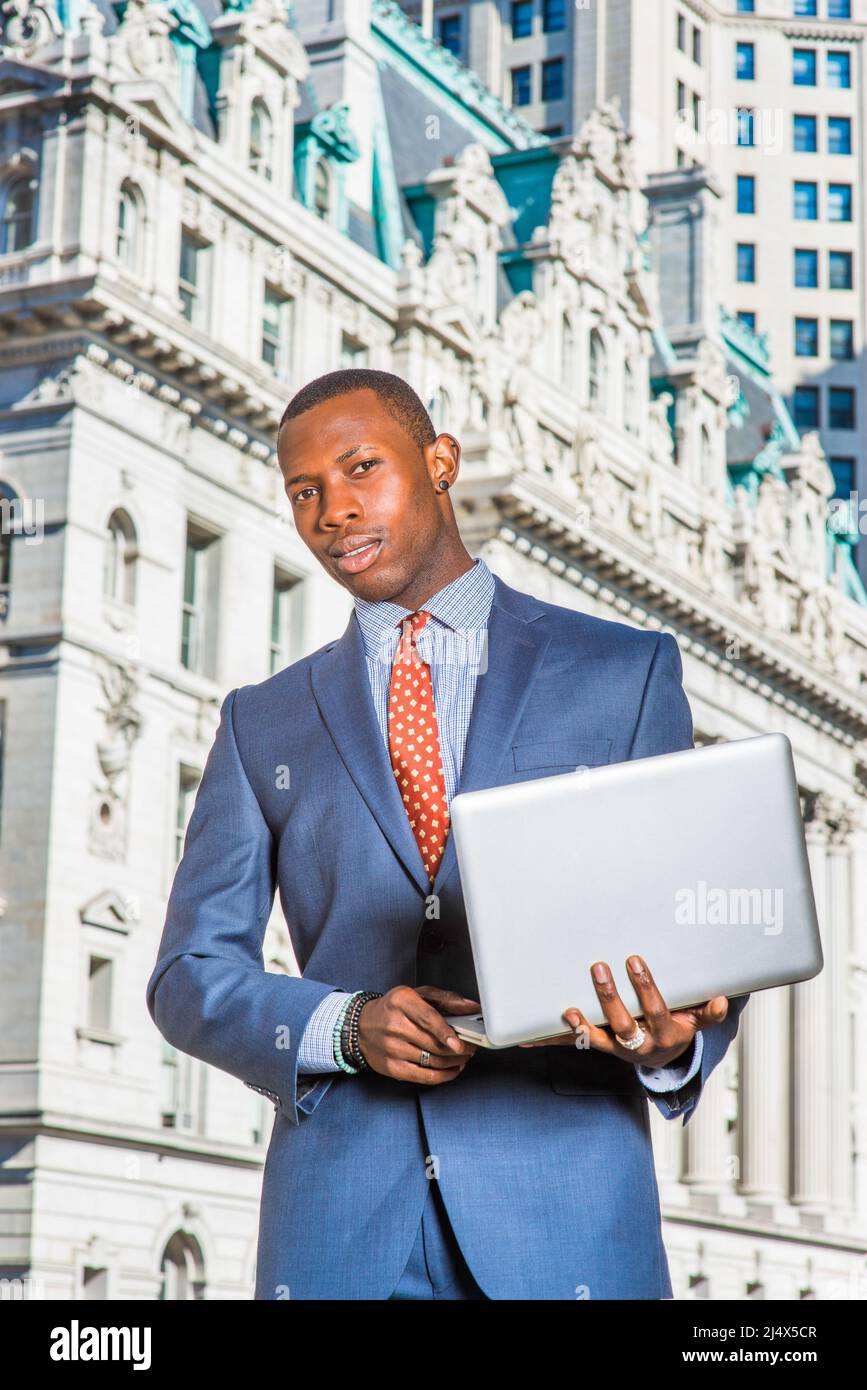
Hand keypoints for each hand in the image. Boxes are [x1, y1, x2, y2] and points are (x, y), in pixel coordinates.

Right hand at [357, 985, 479, 1083]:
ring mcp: (392, 1048)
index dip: (446, 1032)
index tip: (459, 1043)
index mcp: (402, 1002)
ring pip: (432, 1061)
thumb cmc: (393, 1009)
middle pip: (433, 1043)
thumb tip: (471, 1007)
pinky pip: (424, 1077)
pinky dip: (443, 1076)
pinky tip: (452, 1069)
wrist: (361, 1026)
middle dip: (459, 1049)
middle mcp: (395, 1025)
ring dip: (454, 1062)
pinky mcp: (392, 1068)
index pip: (427, 1018)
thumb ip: (446, 999)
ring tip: (463, 1056)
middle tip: (471, 1046)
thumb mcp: (417, 995)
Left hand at [519, 955, 729, 1069]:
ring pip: (597, 1039)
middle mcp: (639, 1046)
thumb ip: (707, 1013)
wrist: (663, 1058)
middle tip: (598, 967)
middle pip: (622, 1025)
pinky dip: (554, 1039)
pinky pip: (576, 1044)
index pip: (655, 1009)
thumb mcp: (695, 1022)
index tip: (634, 960)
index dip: (645, 988)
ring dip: (582, 1025)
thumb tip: (722, 1000)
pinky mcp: (599, 1047)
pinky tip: (533, 1034)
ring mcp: (616, 1048)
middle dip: (610, 998)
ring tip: (568, 1010)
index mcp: (664, 1034)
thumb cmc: (678, 1027)